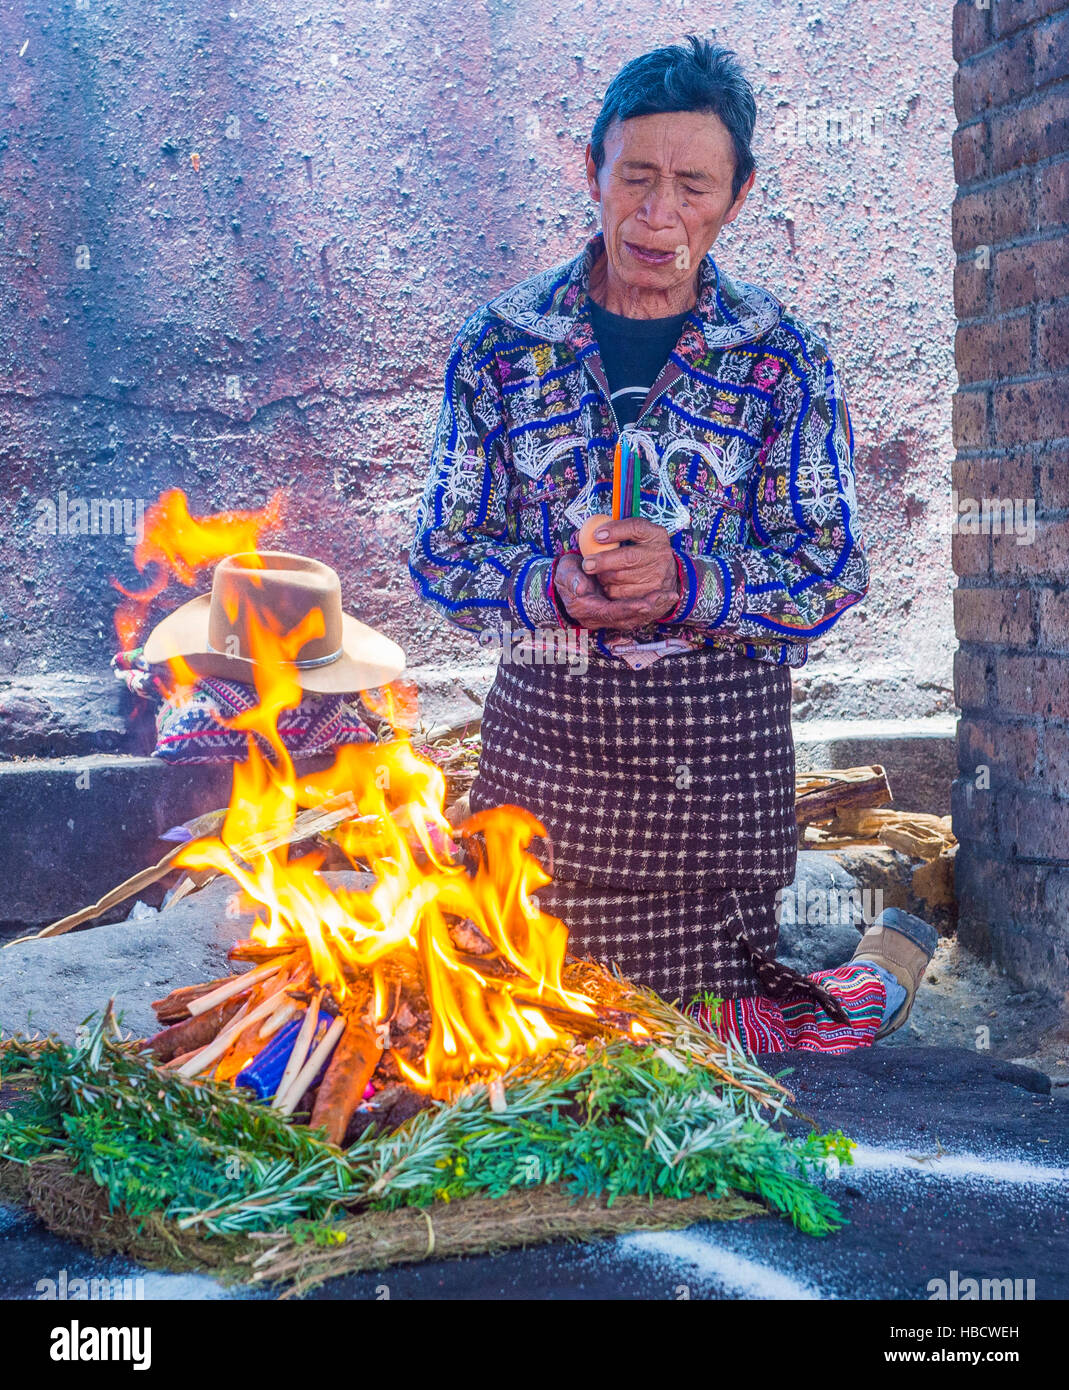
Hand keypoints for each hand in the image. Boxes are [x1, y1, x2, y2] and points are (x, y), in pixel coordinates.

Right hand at [554, 526, 680, 630]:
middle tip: (667, 598)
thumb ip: (571, 579)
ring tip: (670, 597)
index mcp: (585, 609)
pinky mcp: (616, 613)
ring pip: (634, 619)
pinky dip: (652, 608)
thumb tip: (581, 588)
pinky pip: (637, 615)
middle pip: (626, 619)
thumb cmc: (567, 573)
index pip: (610, 613)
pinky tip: (665, 598)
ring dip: (654, 609)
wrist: (567, 580)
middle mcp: (597, 618)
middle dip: (648, 609)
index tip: (645, 604)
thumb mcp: (565, 572)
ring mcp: (607, 618)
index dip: (628, 609)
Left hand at [579, 517, 680, 605]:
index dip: (616, 530)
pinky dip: (610, 589)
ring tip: (599, 574)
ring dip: (604, 577)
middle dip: (604, 561)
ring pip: (622, 577)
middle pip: (628, 557)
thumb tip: (584, 535)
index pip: (636, 528)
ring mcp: (658, 575)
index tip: (597, 535)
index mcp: (655, 535)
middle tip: (587, 564)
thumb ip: (615, 532)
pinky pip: (623, 594)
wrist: (666, 575)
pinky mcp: (652, 594)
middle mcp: (660, 554)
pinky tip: (609, 585)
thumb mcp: (636, 537)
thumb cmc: (642, 552)